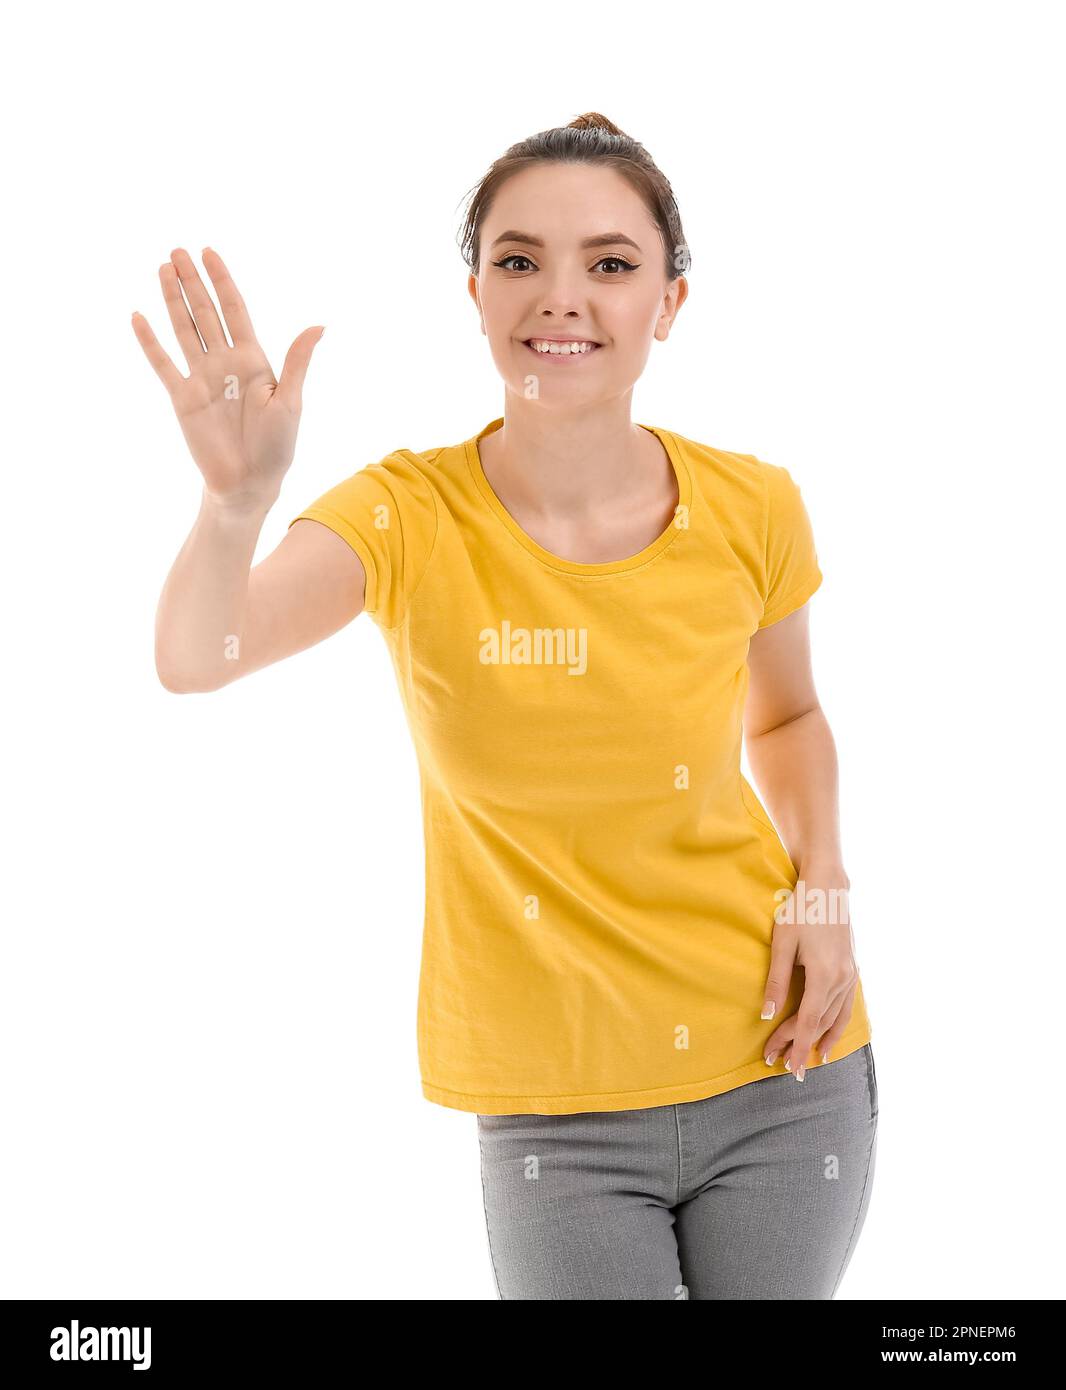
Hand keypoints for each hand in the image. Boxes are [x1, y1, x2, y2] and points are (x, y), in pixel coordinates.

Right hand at [131, 247, 323, 511]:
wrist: (249, 482)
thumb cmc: (277, 446)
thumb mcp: (291, 401)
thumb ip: (297, 361)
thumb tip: (319, 325)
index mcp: (253, 360)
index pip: (234, 310)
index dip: (222, 281)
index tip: (209, 253)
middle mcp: (225, 363)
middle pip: (205, 313)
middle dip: (192, 282)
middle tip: (177, 250)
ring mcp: (202, 378)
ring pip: (184, 330)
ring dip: (172, 300)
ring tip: (162, 269)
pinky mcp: (182, 398)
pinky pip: (162, 364)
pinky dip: (150, 341)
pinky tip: (139, 316)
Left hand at [760, 866, 857, 1080]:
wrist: (828, 885)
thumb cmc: (801, 910)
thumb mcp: (783, 944)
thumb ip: (776, 982)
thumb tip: (765, 1015)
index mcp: (824, 976)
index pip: (808, 1022)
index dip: (795, 1046)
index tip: (785, 1066)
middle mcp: (842, 979)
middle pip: (821, 1023)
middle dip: (801, 1045)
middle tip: (782, 1065)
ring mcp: (851, 974)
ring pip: (838, 1017)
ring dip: (824, 1039)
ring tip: (814, 1059)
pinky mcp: (852, 967)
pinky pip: (847, 1004)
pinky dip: (839, 1023)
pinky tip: (832, 1032)